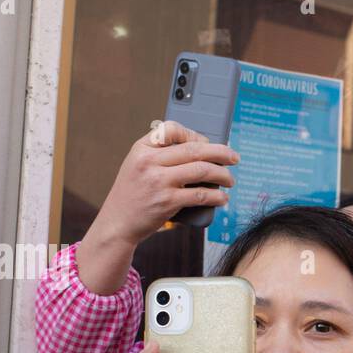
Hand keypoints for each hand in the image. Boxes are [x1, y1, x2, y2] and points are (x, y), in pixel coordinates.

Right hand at [76, 121, 238, 294]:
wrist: (117, 223)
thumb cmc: (132, 195)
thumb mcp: (137, 166)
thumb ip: (160, 155)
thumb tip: (200, 150)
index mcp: (142, 149)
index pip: (172, 129)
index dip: (194, 134)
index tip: (207, 143)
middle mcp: (149, 162)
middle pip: (194, 149)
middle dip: (220, 152)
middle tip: (234, 157)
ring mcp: (159, 182)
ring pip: (201, 170)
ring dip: (223, 174)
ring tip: (230, 180)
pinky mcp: (168, 202)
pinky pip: (201, 195)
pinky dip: (216, 196)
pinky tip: (222, 198)